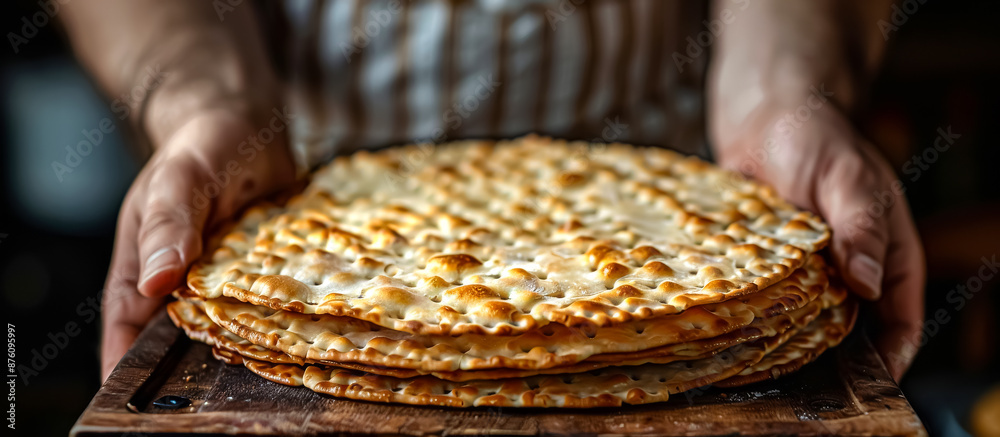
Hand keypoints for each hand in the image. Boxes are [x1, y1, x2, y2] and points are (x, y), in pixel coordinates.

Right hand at [101, 109, 295, 380]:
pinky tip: (309, 337)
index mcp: (143, 265)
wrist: (250, 122)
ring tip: (269, 373)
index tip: (145, 405)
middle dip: (196, 368)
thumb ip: (169, 223)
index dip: (131, 367)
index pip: (127, 327)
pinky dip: (284, 320)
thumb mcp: (182, 178)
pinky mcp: (265, 273)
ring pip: (229, 328)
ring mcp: (225, 281)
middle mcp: (183, 281)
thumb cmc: (204, 145)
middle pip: (179, 338)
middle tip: (222, 395)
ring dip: (246, 348)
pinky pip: (270, 305)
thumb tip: (156, 281)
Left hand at [713, 104, 924, 380]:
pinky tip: (734, 328)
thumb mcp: (846, 178)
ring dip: (789, 339)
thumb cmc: (813, 136)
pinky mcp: (765, 262)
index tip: (869, 382)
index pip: (900, 318)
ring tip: (766, 363)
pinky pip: (763, 297)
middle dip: (834, 357)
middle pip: (850, 328)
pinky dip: (754, 313)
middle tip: (807, 380)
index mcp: (886, 252)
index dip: (890, 355)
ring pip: (803, 319)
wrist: (760, 114)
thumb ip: (859, 227)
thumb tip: (869, 283)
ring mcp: (805, 267)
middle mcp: (846, 267)